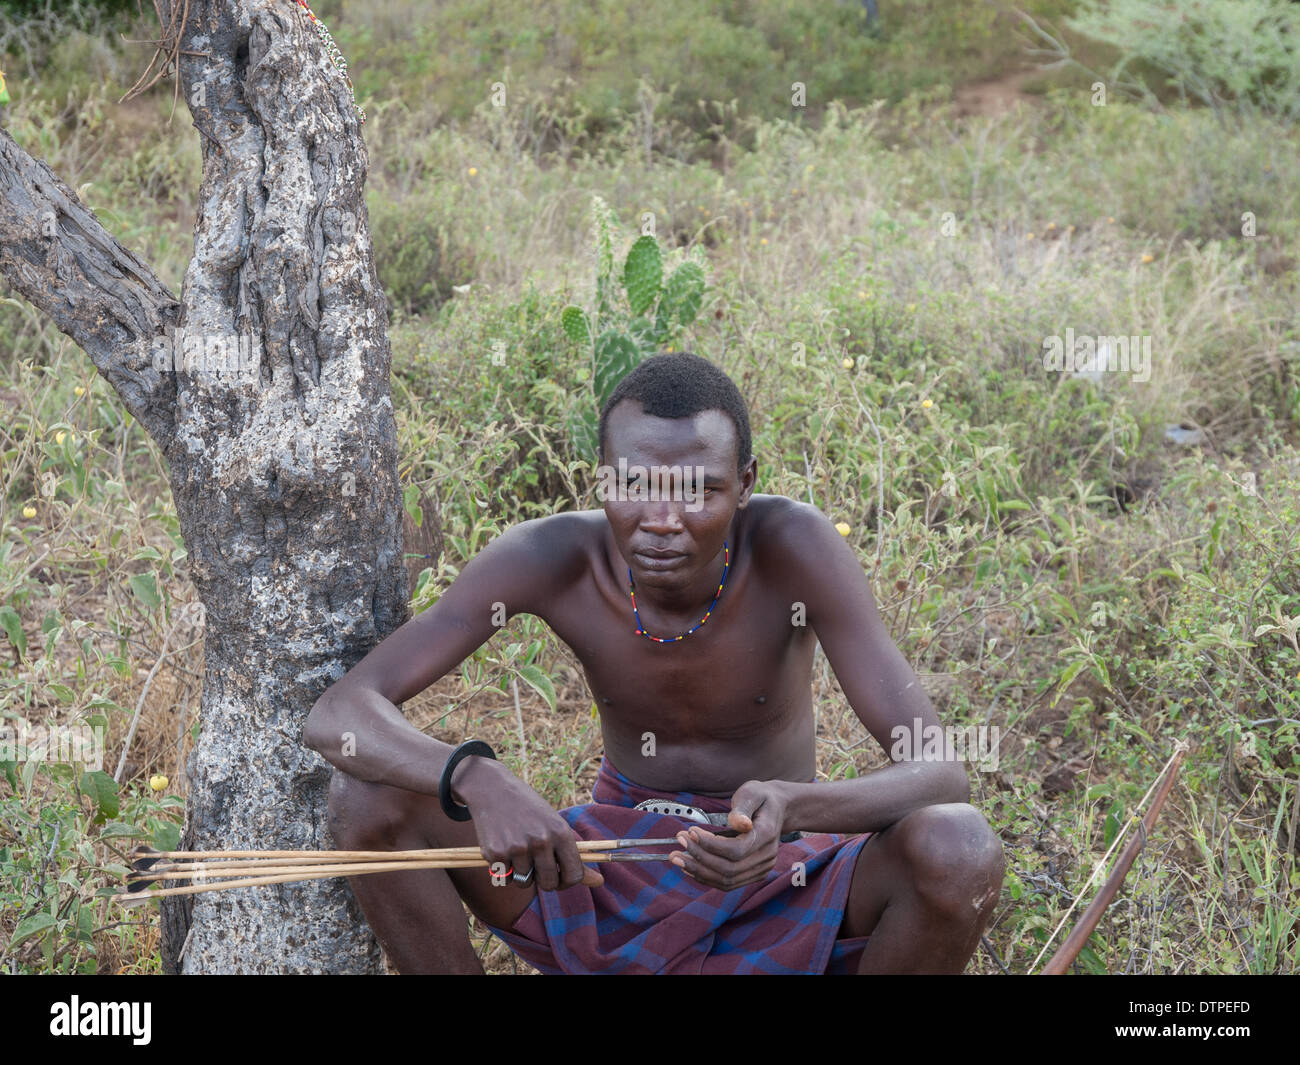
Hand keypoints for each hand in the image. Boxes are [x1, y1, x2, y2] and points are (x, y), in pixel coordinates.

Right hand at [456, 761, 603, 891]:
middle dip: (542, 881)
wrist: (493, 789)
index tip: (558, 877)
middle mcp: (541, 841)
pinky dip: (503, 869)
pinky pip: (503, 878)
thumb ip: (574, 856)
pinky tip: (502, 848)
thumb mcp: (555, 826)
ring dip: (520, 873)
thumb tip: (600, 883)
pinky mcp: (495, 853)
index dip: (566, 882)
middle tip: (535, 865)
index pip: (574, 875)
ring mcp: (517, 848)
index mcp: (561, 832)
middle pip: (549, 884)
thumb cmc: (529, 810)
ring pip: (524, 882)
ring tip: (516, 850)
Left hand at [670, 780, 788, 889]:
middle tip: (680, 841)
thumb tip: (738, 822)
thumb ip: (743, 807)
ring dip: (698, 870)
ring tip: (677, 857)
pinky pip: (728, 882)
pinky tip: (689, 866)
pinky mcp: (753, 874)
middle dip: (699, 857)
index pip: (736, 850)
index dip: (710, 845)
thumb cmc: (761, 798)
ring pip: (726, 880)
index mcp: (767, 834)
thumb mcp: (752, 792)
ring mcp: (761, 868)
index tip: (691, 832)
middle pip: (729, 869)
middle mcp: (766, 856)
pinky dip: (706, 876)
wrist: (777, 809)